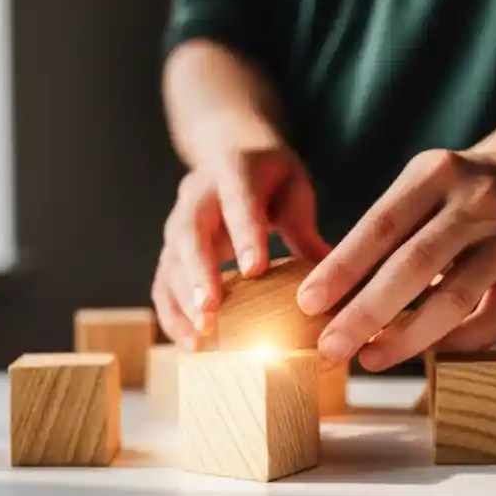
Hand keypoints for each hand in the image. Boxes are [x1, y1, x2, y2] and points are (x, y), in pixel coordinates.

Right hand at [152, 146, 330, 347]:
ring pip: (170, 262)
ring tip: (200, 338)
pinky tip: (190, 342)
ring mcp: (178, 223)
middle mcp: (197, 196)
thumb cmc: (268, 178)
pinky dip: (172, 314)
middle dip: (198, 274)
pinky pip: (162, 282)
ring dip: (182, 301)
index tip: (254, 269)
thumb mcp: (293, 188)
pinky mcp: (170, 250)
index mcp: (234, 171)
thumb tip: (332, 273)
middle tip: (210, 311)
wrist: (227, 153)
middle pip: (190, 234)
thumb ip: (303, 228)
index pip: (238, 202)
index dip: (244, 235)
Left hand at [297, 149, 495, 370]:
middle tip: (331, 346)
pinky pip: (493, 320)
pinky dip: (454, 341)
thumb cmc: (455, 196)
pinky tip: (424, 353)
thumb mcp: (419, 190)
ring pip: (455, 298)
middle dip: (367, 311)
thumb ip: (382, 236)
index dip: (343, 267)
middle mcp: (478, 201)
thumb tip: (326, 299)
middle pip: (416, 264)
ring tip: (369, 358)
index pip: (381, 225)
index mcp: (436, 173)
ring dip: (407, 336)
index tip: (308, 303)